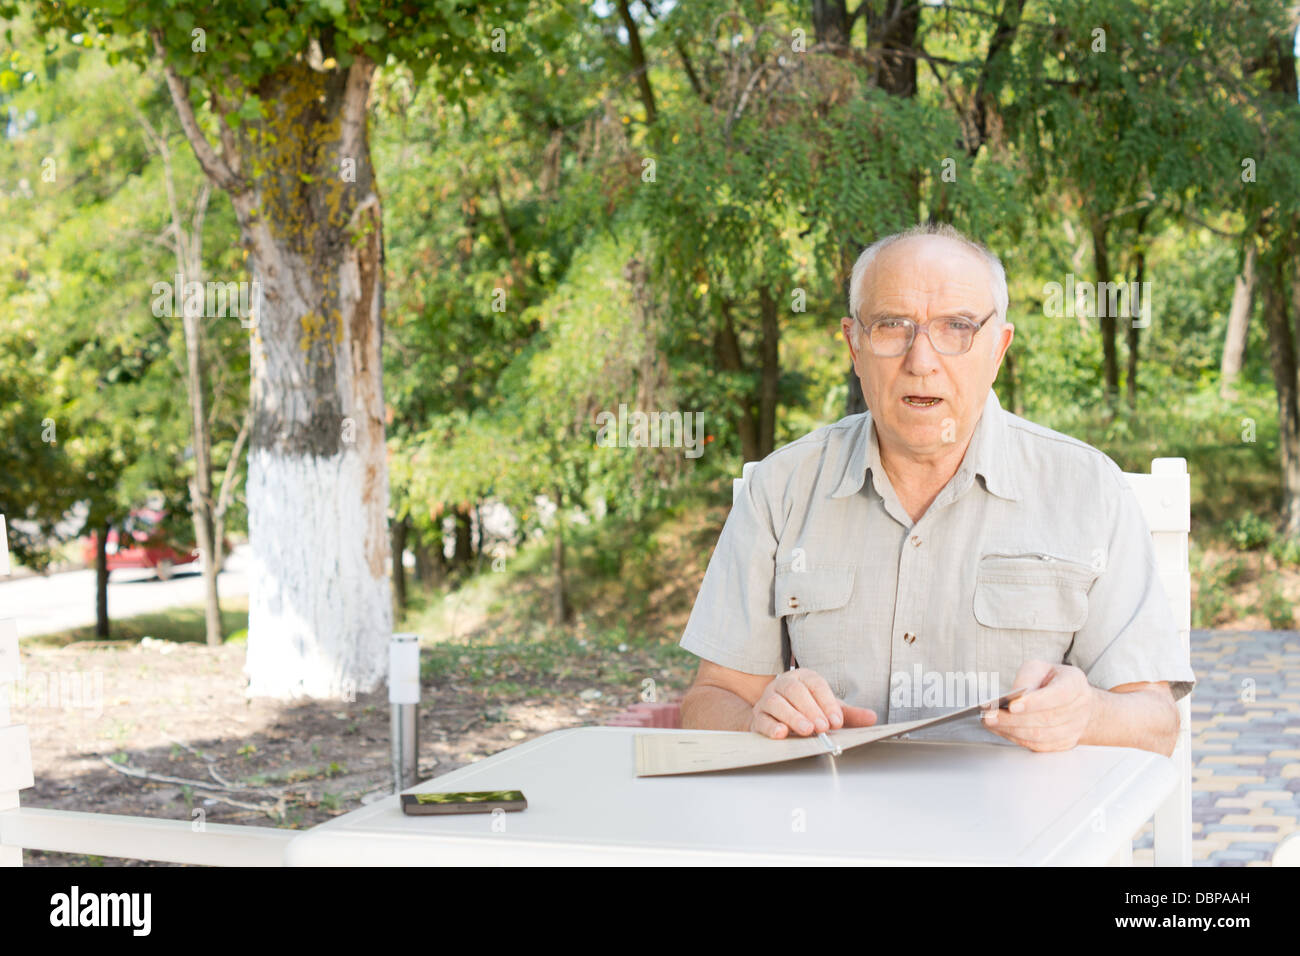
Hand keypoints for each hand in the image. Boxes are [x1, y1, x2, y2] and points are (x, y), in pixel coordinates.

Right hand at [749, 668, 876, 738]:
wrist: (777, 717)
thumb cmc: (807, 711)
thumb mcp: (829, 710)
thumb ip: (849, 714)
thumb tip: (872, 717)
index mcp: (804, 678)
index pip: (816, 685)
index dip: (827, 702)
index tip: (837, 720)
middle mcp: (784, 685)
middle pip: (795, 691)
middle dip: (810, 709)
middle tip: (822, 727)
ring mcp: (768, 699)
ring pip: (776, 703)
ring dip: (792, 717)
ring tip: (806, 730)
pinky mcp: (758, 717)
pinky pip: (762, 719)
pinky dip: (771, 726)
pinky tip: (781, 733)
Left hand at [981, 660, 1095, 751]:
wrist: (1074, 701)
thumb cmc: (1052, 681)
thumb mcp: (1040, 668)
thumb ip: (1027, 678)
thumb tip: (1014, 696)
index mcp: (1075, 685)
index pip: (1058, 695)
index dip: (1035, 702)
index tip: (1012, 706)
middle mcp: (1079, 708)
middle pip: (1046, 719)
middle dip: (1013, 719)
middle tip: (989, 716)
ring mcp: (1074, 729)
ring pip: (1040, 736)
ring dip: (1011, 730)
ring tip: (990, 722)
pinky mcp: (1064, 744)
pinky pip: (1038, 746)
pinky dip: (1016, 738)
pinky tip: (1001, 730)